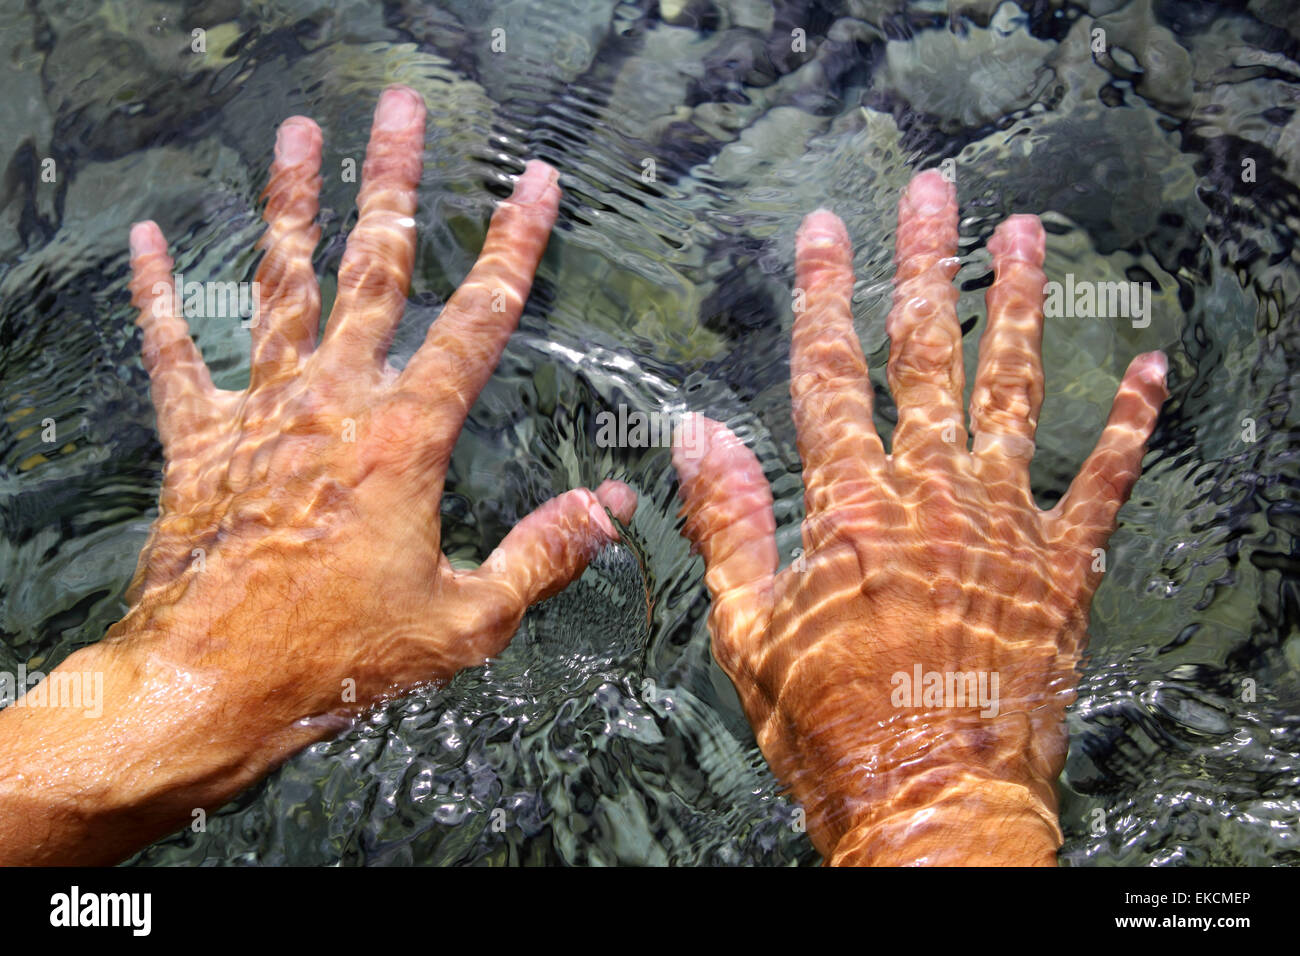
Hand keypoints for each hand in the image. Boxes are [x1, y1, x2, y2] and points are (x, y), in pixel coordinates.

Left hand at [120, 84, 632, 714]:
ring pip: (281, 288)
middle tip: (401, 108)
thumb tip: (611, 510)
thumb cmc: (341, 661)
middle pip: (372, 270)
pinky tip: (148, 243)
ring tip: (300, 134)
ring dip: (292, 206)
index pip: (476, 324)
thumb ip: (543, 555)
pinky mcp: (199, 443)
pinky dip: (159, 299)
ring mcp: (260, 416)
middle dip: (394, 182)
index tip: (535, 186)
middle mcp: (333, 406)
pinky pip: (175, 356)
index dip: (513, 249)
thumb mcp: (467, 621)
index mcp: (405, 442)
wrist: (214, 686)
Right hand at [672, 170, 1165, 865]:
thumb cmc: (829, 727)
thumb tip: (693, 433)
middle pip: (927, 356)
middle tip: (934, 194)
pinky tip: (1151, 367)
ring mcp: (1005, 525)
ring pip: (1016, 392)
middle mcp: (931, 495)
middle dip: (925, 266)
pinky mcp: (1062, 567)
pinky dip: (1131, 423)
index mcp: (849, 507)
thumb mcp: (748, 630)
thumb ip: (728, 521)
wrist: (932, 804)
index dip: (824, 295)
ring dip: (1021, 308)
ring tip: (1027, 237)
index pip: (828, 375)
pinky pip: (1106, 481)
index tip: (825, 231)